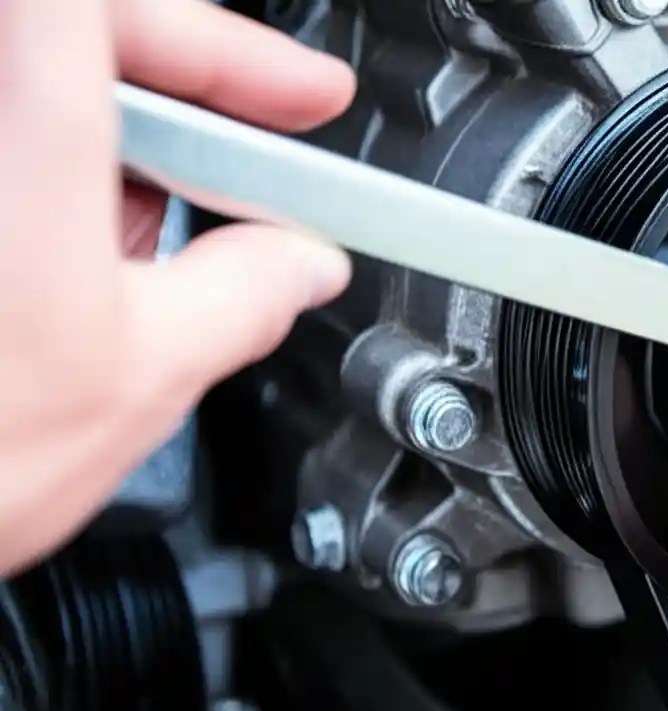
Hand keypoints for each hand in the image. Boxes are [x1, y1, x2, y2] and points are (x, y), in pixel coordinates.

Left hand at [0, 0, 355, 574]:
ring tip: (181, 223)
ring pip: (51, 93)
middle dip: (198, 88)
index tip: (295, 97)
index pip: (114, 10)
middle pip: (93, 41)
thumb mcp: (142, 375)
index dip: (226, 45)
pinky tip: (96, 248)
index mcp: (25, 134)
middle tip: (265, 153)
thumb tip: (297, 264)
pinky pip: (23, 152)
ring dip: (131, 139)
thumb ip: (245, 294)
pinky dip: (68, 173)